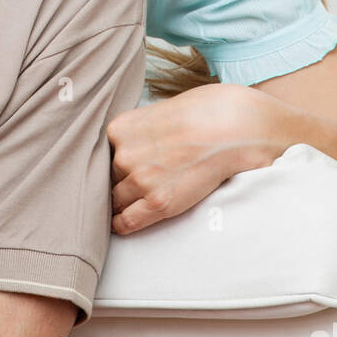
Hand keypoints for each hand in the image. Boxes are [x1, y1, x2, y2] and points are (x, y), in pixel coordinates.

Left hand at [107, 83, 287, 233]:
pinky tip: (120, 224)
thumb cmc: (203, 112)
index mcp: (120, 129)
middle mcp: (124, 154)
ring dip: (120, 203)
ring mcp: (140, 180)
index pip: (102, 154)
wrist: (234, 127)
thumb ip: (139, 130)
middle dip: (116, 180)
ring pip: (116, 199)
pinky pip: (127, 221)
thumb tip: (131, 145)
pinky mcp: (159, 202)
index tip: (116, 170)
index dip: (111, 162)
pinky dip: (121, 224)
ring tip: (125, 204)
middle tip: (128, 184)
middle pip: (107, 177)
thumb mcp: (159, 111)